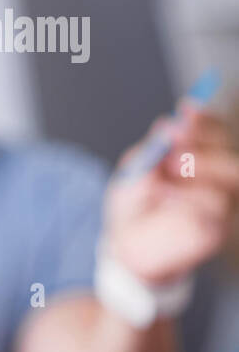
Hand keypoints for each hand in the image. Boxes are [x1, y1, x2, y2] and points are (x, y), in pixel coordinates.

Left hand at [104, 103, 238, 283]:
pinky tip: (165, 196)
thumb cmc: (133, 204)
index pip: (215, 133)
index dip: (205, 119)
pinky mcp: (216, 228)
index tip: (186, 107)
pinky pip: (215, 208)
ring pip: (232, 177)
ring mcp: (221, 204)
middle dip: (203, 142)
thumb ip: (153, 149)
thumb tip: (168, 123)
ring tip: (166, 172)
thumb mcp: (135, 170)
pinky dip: (190, 197)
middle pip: (230, 152)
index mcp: (199, 158)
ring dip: (199, 168)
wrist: (125, 244)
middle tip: (175, 141)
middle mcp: (217, 178)